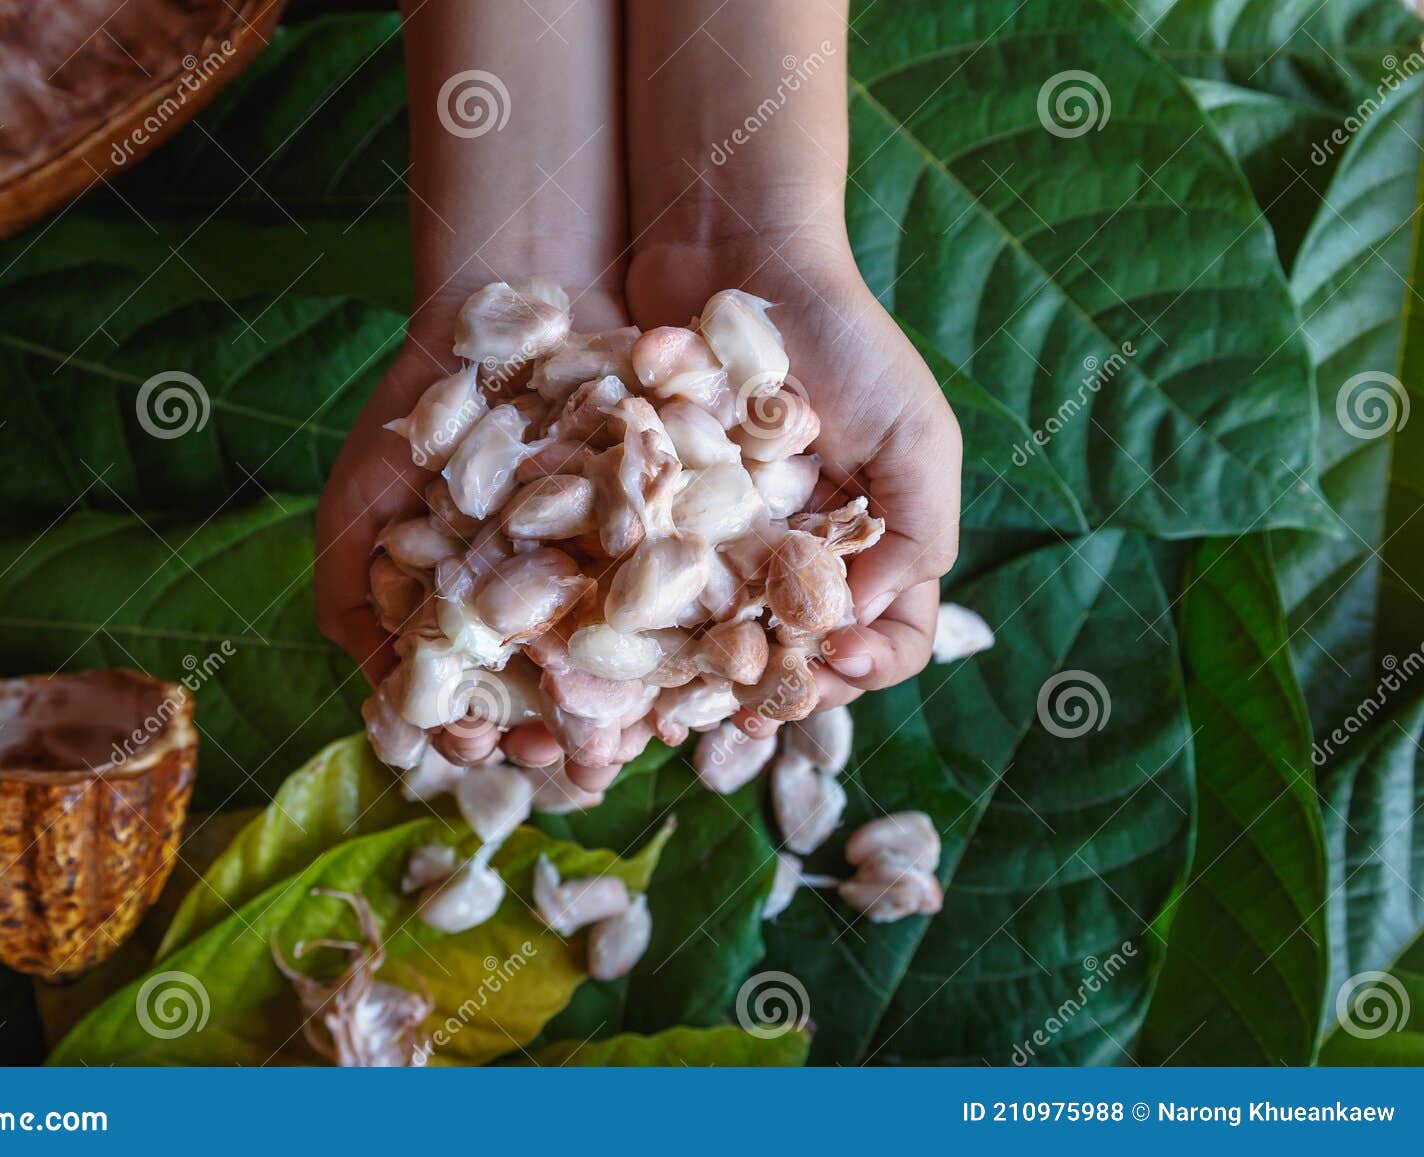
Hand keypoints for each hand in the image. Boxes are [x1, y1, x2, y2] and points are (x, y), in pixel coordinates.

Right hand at [314, 0, 627, 700]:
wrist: (518, 296)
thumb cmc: (425, 408)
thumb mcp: (360, 506)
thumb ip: (352, 603)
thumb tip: (384, 711)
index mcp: (479, 614)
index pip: (485, 698)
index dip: (490, 729)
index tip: (495, 746)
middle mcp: (551, 603)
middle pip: (566, 690)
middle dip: (574, 730)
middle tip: (583, 761)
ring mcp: (617, 566)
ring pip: (635, 655)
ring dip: (640, 701)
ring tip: (644, 731)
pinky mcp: (678, 525)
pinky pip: (694, 592)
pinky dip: (699, 627)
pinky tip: (697, 659)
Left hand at [628, 233, 961, 710]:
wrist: (738, 257)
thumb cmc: (844, 340)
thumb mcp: (915, 432)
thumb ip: (917, 534)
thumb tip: (864, 625)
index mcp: (873, 545)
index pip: (893, 636)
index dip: (872, 663)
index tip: (837, 654)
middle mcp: (801, 558)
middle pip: (804, 657)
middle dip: (786, 689)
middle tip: (757, 702)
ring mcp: (728, 544)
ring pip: (726, 642)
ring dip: (712, 679)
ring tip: (692, 699)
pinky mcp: (660, 520)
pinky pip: (653, 592)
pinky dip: (645, 628)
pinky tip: (632, 650)